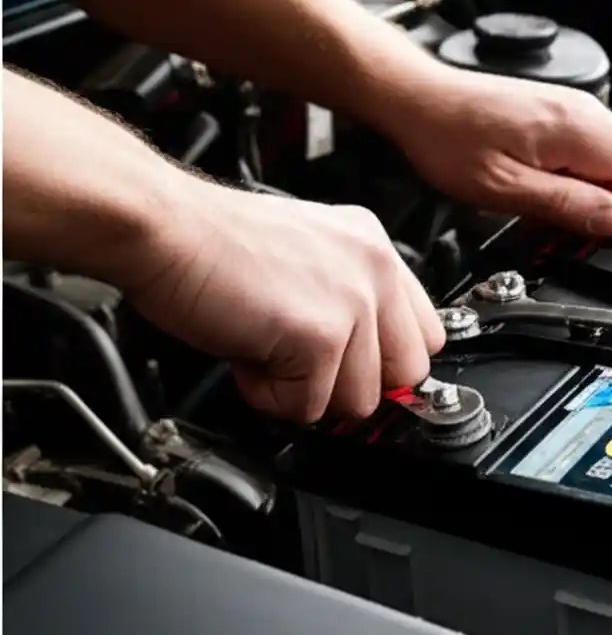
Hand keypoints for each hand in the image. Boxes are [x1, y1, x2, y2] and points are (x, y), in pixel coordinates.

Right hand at [119, 178, 444, 422]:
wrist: (164, 228)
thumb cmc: (210, 241)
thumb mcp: (305, 256)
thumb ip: (345, 298)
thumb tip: (362, 359)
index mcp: (374, 248)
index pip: (425, 333)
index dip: (384, 362)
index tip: (350, 368)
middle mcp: (374, 270)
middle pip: (407, 374)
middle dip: (351, 385)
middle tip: (300, 366)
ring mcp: (353, 303)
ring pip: (359, 400)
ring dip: (305, 393)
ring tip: (265, 353)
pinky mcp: (321, 336)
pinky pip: (309, 406)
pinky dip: (270, 396)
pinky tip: (247, 357)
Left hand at [387, 68, 611, 235]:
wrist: (421, 101)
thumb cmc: (450, 139)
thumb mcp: (506, 190)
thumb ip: (567, 207)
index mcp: (580, 132)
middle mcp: (587, 115)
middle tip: (601, 240)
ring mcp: (577, 114)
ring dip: (608, 200)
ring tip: (567, 223)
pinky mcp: (563, 118)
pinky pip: (598, 156)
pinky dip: (589, 185)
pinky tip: (555, 201)